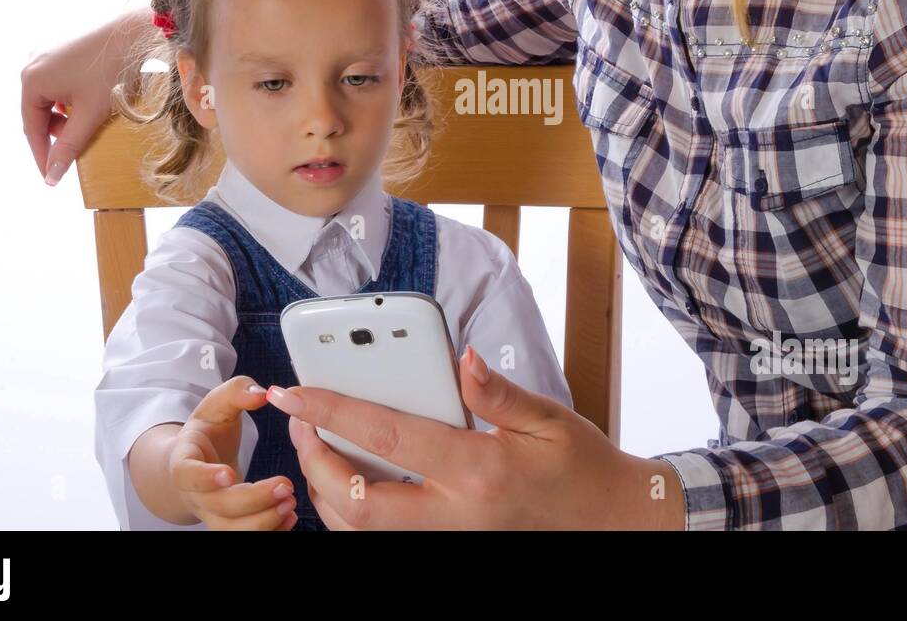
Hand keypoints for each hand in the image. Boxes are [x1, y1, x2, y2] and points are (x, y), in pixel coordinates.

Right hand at [20, 7, 152, 185]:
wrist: (134, 35)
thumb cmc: (112, 73)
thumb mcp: (90, 115)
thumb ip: (69, 146)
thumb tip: (51, 176)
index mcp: (31, 81)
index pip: (31, 129)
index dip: (42, 156)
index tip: (51, 179)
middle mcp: (32, 66)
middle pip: (38, 114)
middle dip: (56, 135)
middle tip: (75, 151)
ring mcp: (46, 58)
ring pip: (49, 102)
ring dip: (64, 119)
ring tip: (86, 126)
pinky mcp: (61, 54)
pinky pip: (58, 87)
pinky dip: (70, 103)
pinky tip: (87, 106)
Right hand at [170, 376, 297, 530]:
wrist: (199, 459)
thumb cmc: (210, 429)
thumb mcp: (218, 403)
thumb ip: (238, 392)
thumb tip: (262, 393)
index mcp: (185, 460)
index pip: (186, 475)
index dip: (204, 478)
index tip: (229, 473)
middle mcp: (195, 493)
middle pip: (218, 507)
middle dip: (253, 501)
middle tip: (286, 486)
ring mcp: (211, 513)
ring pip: (231, 531)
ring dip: (263, 522)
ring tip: (291, 502)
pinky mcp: (230, 524)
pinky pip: (246, 536)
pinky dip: (269, 531)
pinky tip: (290, 518)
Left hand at [264, 346, 685, 529]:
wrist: (613, 522)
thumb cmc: (582, 467)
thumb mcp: (547, 418)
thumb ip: (496, 391)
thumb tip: (461, 358)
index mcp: (478, 469)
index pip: (387, 437)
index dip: (332, 411)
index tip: (293, 392)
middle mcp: (455, 514)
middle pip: (355, 502)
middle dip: (313, 461)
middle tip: (299, 423)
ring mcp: (449, 539)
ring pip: (360, 532)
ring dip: (325, 492)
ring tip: (316, 448)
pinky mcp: (448, 547)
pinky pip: (383, 540)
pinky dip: (351, 515)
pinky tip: (348, 482)